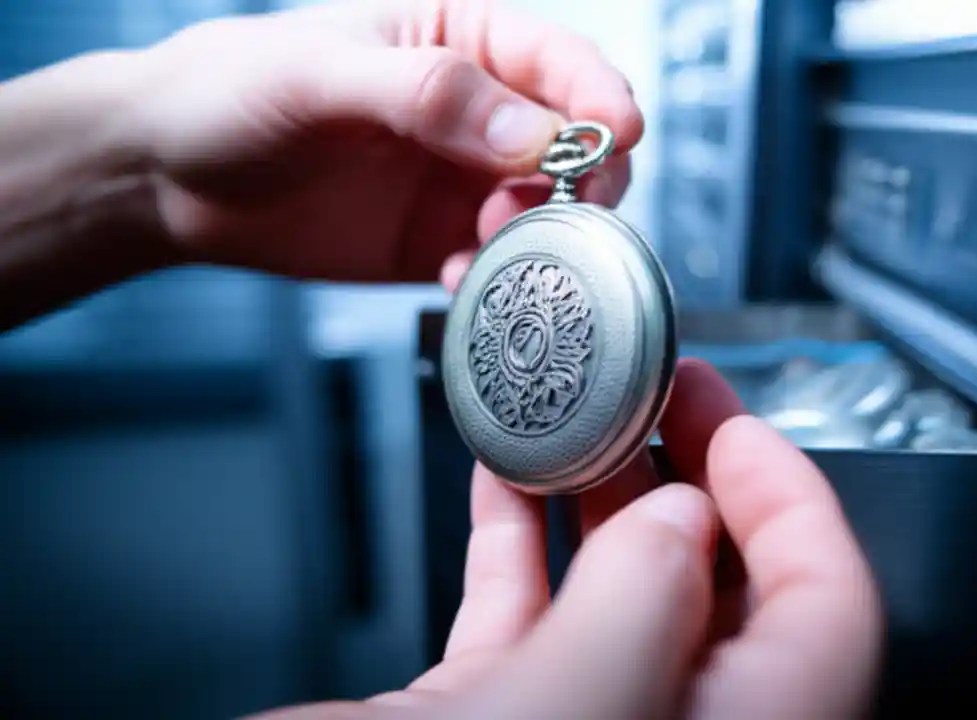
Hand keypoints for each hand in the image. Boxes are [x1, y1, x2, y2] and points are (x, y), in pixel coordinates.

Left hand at [0, 0, 641, 329]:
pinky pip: (499, 266)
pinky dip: (498, 279)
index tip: (618, 134)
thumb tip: (536, 137)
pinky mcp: (442, 242)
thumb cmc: (234, 93)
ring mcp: (465, 182)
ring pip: (551, 213)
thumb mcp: (323, 76)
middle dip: (580, 183)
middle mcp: (480, 112)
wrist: (167, 175)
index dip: (599, 97)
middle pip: (579, 145)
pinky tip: (458, 280)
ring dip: (542, 238)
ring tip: (486, 248)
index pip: (559, 61)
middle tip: (540, 211)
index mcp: (462, 39)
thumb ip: (429, 97)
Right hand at [257, 360, 883, 718]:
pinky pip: (525, 612)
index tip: (740, 426)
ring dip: (602, 494)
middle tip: (662, 392)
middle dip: (693, 476)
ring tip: (586, 413)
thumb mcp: (573, 703)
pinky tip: (500, 474)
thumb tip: (685, 522)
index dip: (794, 504)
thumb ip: (648, 600)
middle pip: (724, 592)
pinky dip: (518, 537)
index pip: (825, 616)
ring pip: (619, 595)